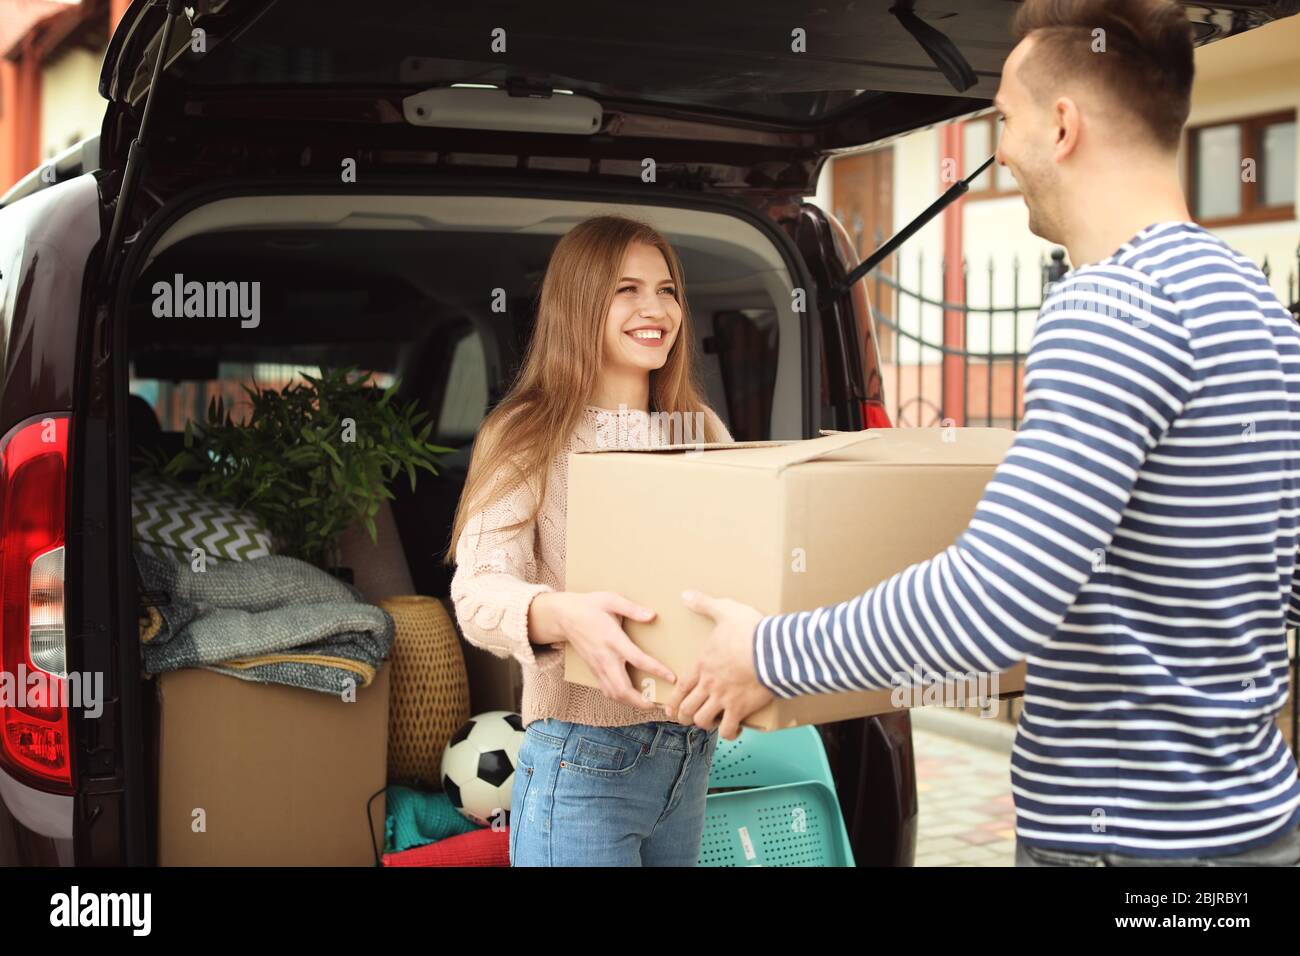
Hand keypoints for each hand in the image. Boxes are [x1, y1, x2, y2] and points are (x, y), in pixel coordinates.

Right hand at [529, 591, 673, 710]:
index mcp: (612, 639)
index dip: (656, 670)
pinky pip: (606, 690)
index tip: (671, 678)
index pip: (638, 659)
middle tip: (659, 704)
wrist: (563, 616)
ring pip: (614, 693)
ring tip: (648, 704)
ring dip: (631, 703)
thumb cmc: (589, 606)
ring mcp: (597, 666)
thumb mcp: (610, 599)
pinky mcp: (593, 670)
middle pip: (623, 688)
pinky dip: (620, 698)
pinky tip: (631, 698)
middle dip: (641, 701)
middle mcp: (605, 657)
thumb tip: (652, 615)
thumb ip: (632, 609)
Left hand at [664, 590, 773, 739]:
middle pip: (687, 708)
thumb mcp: (725, 610)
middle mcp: (709, 685)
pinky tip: (734, 730)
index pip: (681, 688)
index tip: (669, 710)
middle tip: (687, 718)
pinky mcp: (741, 708)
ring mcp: (724, 699)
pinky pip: (728, 729)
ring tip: (710, 723)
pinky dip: (729, 733)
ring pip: (703, 721)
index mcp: (702, 665)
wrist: (772, 650)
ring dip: (704, 724)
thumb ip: (705, 604)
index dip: (672, 701)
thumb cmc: (749, 630)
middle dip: (684, 716)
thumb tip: (686, 594)